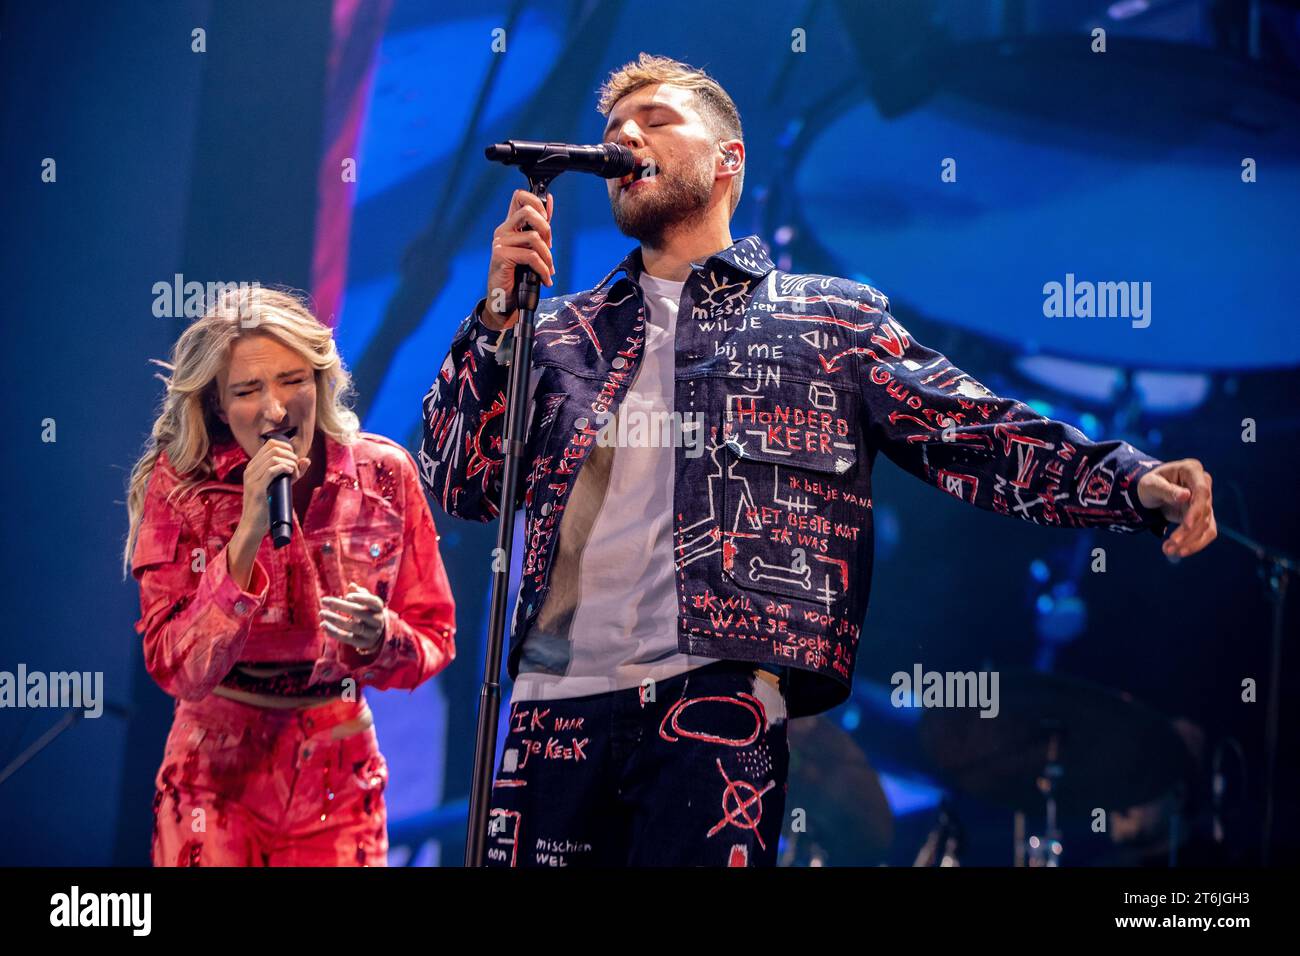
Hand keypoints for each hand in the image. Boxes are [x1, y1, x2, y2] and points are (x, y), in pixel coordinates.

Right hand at [234, 437, 309, 541]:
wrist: (254, 525)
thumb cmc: (267, 506)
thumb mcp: (280, 485)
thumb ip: (292, 472)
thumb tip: (306, 460)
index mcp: (253, 467)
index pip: (270, 444)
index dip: (287, 448)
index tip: (294, 459)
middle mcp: (250, 470)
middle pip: (273, 448)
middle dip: (290, 455)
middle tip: (296, 468)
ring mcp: (252, 478)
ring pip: (274, 457)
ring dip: (290, 463)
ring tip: (294, 473)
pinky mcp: (257, 488)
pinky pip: (272, 470)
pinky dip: (285, 468)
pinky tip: (291, 474)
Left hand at [320, 580, 385, 654]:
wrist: (375, 634)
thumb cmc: (367, 612)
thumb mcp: (366, 602)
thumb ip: (360, 593)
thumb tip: (351, 585)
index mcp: (378, 608)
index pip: (372, 602)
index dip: (361, 598)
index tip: (346, 596)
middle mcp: (377, 620)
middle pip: (359, 612)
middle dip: (340, 606)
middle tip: (323, 601)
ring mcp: (370, 633)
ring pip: (352, 626)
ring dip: (335, 619)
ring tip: (321, 612)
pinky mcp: (362, 643)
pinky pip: (346, 638)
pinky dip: (334, 632)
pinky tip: (323, 625)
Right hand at [483, 189, 554, 331]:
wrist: (505, 299)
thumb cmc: (518, 275)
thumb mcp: (532, 248)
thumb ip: (540, 226)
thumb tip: (549, 200)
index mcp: (510, 225)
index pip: (519, 197)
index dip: (537, 201)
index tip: (547, 218)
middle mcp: (503, 230)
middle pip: (528, 210)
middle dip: (546, 228)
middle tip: (549, 246)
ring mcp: (500, 243)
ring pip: (534, 237)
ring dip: (548, 256)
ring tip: (548, 269)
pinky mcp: (501, 256)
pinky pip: (531, 257)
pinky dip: (543, 269)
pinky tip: (544, 279)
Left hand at [1137, 458, 1216, 558]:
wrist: (1148, 492)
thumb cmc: (1148, 484)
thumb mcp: (1150, 485)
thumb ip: (1166, 489)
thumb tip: (1186, 495)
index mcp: (1192, 470)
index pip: (1202, 491)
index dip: (1196, 510)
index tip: (1187, 526)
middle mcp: (1203, 484)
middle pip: (1203, 511)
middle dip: (1188, 532)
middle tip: (1170, 546)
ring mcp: (1205, 501)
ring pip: (1205, 525)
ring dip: (1189, 541)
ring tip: (1168, 550)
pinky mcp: (1203, 516)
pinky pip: (1205, 532)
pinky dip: (1194, 544)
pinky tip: (1179, 552)